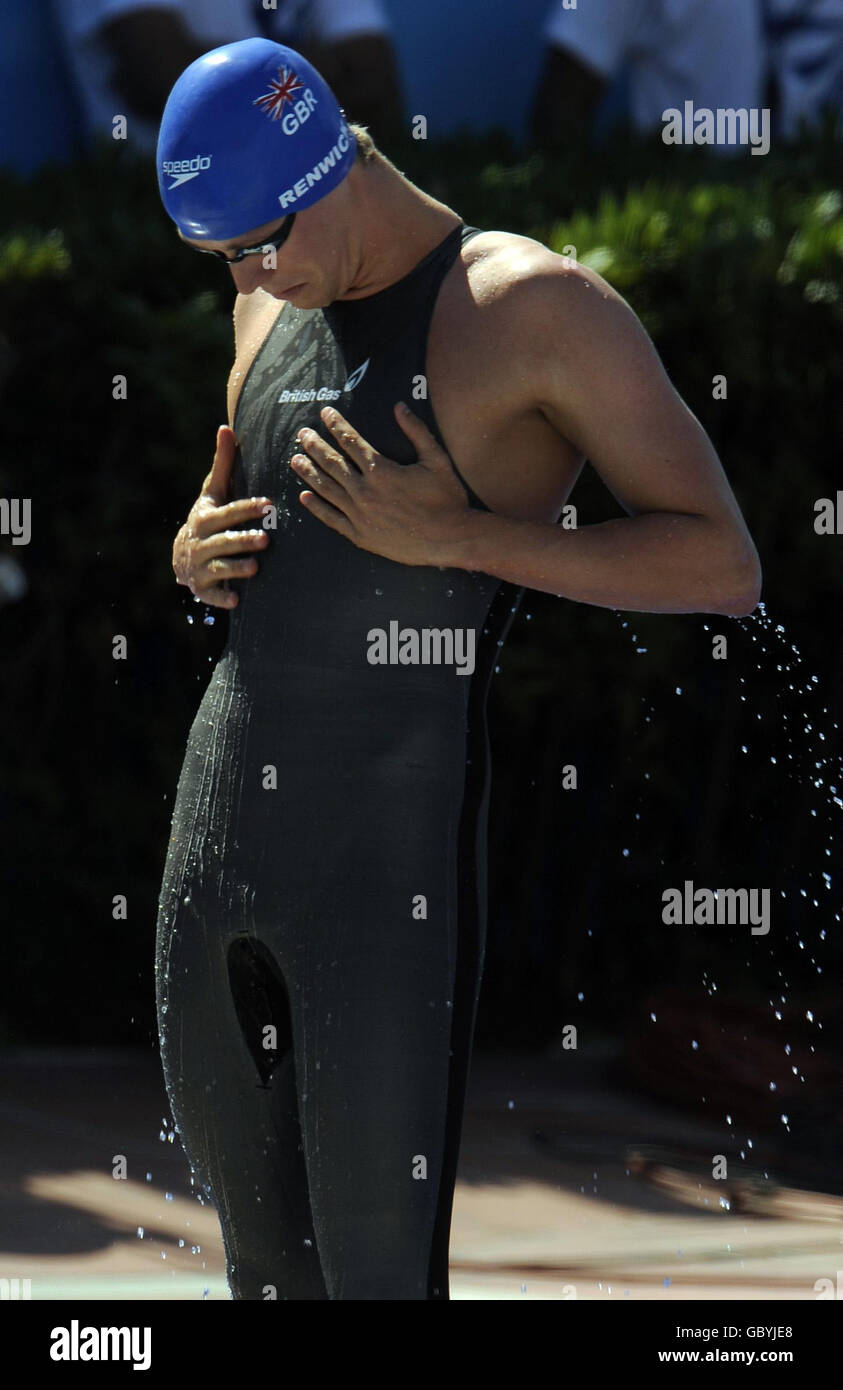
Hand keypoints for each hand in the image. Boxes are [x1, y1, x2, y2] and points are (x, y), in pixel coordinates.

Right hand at [172, 425, 271, 607]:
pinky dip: (222, 598)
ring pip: (219, 568)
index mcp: (205, 517)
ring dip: (236, 569)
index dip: (247, 508)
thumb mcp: (213, 492)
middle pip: (223, 541)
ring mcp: (199, 567)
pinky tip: (237, 600)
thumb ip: (223, 464)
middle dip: (242, 540)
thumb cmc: (209, 518)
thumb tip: (226, 427)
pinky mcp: (202, 590)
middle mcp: (200, 542)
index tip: (269, 504)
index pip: (228, 511)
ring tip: (256, 567)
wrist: (183, 556)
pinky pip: (212, 596)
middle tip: (266, 539)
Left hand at [289, 402, 471, 565]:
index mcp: (381, 470)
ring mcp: (360, 515)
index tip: (325, 413)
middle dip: (315, 446)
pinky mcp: (361, 535)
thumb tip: (399, 406)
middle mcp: (365, 491)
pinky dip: (316, 507)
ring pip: (326, 489)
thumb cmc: (447, 499)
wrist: (450, 539)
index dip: (336, 425)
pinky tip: (304, 497)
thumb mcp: (437, 460)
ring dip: (308, 473)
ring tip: (295, 459)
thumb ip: (417, 431)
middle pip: (332, 463)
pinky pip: (332, 519)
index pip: (351, 441)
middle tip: (302, 434)